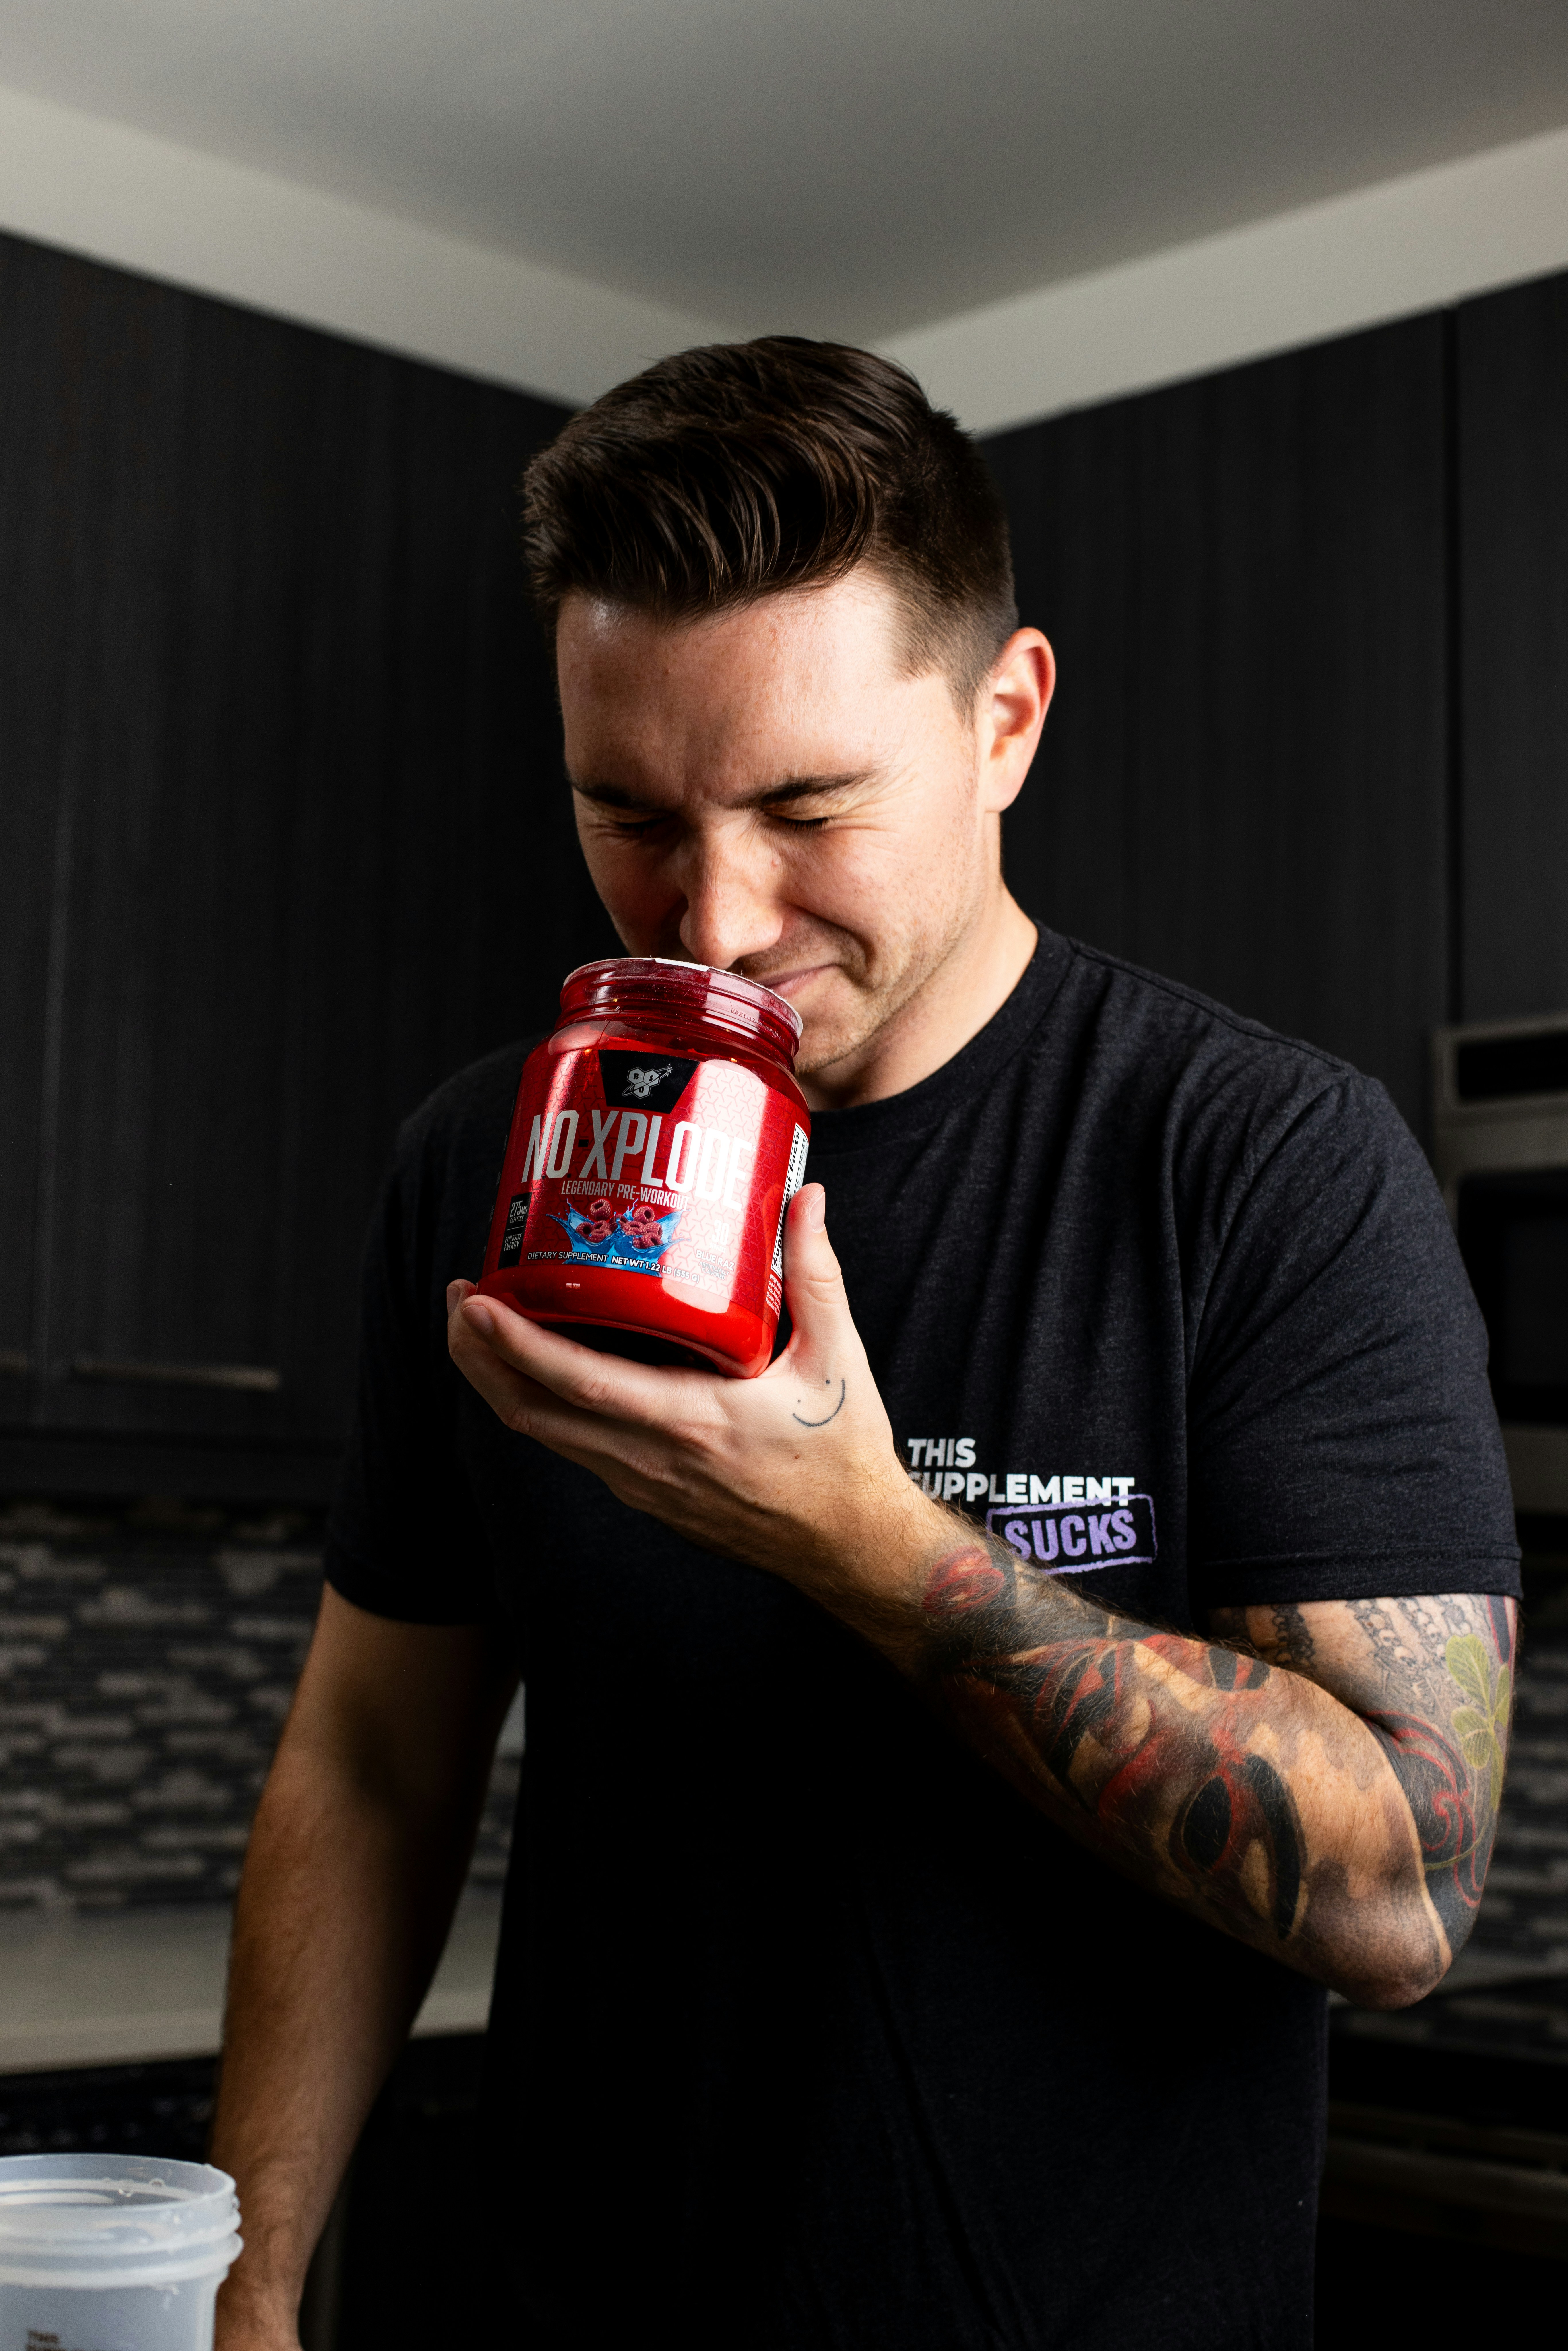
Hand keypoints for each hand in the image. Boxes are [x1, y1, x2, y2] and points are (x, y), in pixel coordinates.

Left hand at [446, 1184, 934, 1619]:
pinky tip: (544, 1364)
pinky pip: (574, 1445)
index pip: (579, 1381)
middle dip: (480, 1356)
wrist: (847, 1543)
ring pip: (543, 1433)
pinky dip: (543, 1404)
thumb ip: (814, 1273)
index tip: (477, 1303)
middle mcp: (649, 1459)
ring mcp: (639, 1484)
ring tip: (485, 1323)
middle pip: (530, 1413)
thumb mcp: (837, 1358)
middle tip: (463, 1296)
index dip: (516, 1343)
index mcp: (691, 1421)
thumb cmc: (841, 1453)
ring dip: (502, 1380)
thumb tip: (804, 1196)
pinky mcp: (643, 1494)